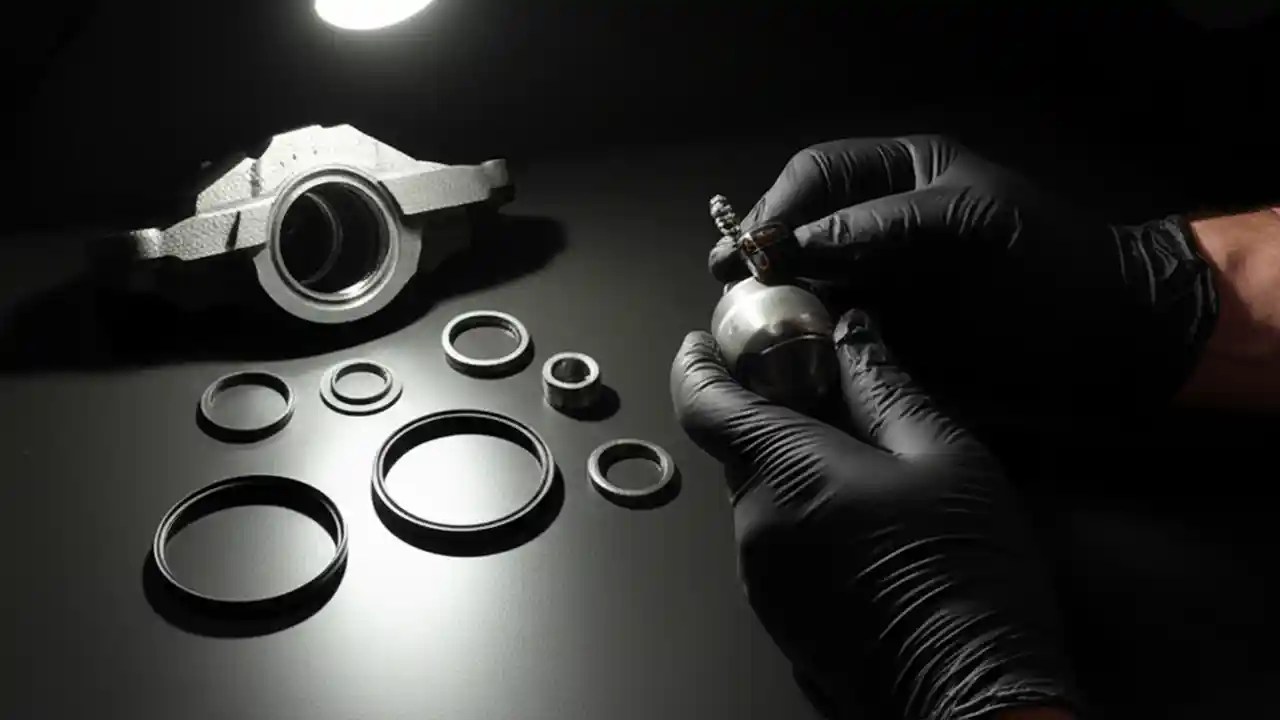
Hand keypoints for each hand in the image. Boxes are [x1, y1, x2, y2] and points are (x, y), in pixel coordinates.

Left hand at [670, 311, 1079, 719]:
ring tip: (866, 473)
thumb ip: (883, 387)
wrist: (975, 697)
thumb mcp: (944, 457)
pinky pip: (775, 543)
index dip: (697, 363)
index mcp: (785, 472)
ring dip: (794, 472)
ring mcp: (761, 577)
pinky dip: (802, 517)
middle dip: (771, 417)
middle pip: (738, 449)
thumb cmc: (967, 575)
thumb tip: (852, 333)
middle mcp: (754, 525)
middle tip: (827, 398)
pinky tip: (863, 527)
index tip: (703, 341)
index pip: (703, 402)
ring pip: (760, 497)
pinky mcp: (778, 615)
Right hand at [710, 136, 1217, 420]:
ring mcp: (881, 279)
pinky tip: (781, 351)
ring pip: (807, 281)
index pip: (819, 176)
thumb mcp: (970, 226)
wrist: (1106, 335)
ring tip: (742, 320)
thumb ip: (885, 227)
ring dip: (774, 298)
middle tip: (729, 283)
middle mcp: (880, 224)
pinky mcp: (887, 331)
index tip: (754, 246)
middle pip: (799, 228)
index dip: (780, 207)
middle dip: (762, 253)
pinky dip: (803, 338)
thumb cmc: (1049, 263)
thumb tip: (800, 243)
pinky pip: (830, 329)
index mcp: (901, 177)